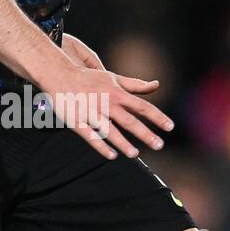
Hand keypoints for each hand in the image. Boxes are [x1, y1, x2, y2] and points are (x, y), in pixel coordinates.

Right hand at [42, 53, 173, 160]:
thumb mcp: (113, 78)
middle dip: (145, 133)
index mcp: (117, 93)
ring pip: (110, 131)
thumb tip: (156, 84)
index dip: (157, 117)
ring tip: (135, 154)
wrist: (59, 74)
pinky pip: (90, 136)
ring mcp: (91, 113)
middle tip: (159, 145)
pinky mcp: (77, 121)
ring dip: (123, 143)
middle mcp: (106, 103)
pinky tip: (111, 156)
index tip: (170, 127)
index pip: (142, 106)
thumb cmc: (89, 78)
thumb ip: (135, 84)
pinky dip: (101, 146)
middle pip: (129, 120)